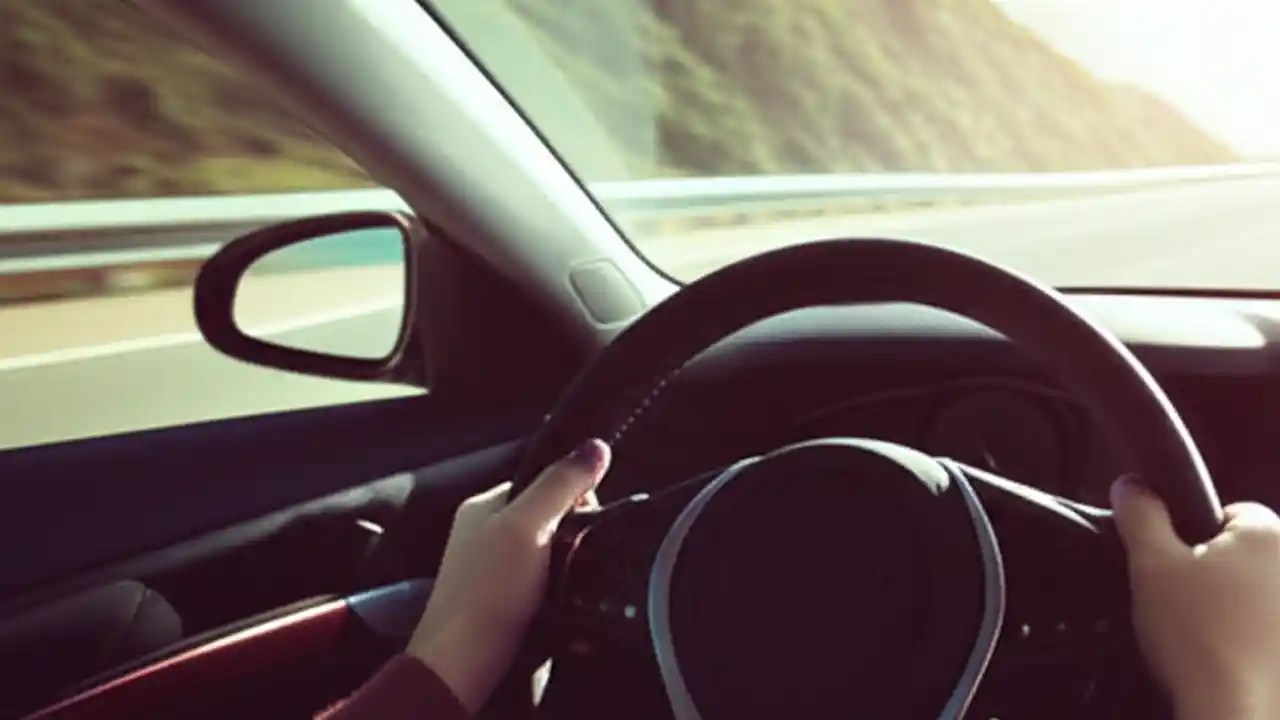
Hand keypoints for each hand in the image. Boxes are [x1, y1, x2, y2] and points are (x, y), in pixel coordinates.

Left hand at [405, 439, 609, 713]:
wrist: (463, 668)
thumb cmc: (484, 595)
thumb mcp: (526, 525)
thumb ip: (560, 484)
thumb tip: (596, 446)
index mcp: (485, 507)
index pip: (543, 481)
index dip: (573, 495)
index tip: (586, 516)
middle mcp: (489, 537)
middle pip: (554, 522)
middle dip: (575, 540)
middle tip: (576, 559)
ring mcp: (499, 575)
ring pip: (556, 561)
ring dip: (573, 576)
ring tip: (571, 591)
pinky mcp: (512, 609)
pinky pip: (552, 595)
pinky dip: (566, 604)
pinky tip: (570, 614)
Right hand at [1111, 477, 1279, 719]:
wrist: (1233, 711)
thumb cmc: (1197, 634)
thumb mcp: (1150, 563)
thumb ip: (1140, 514)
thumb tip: (1131, 485)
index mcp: (1268, 532)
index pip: (1227, 512)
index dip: (1191, 536)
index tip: (1173, 566)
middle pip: (1244, 552)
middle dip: (1214, 570)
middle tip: (1182, 601)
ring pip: (1257, 591)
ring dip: (1235, 603)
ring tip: (1204, 633)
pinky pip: (1268, 625)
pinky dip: (1252, 634)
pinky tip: (1228, 654)